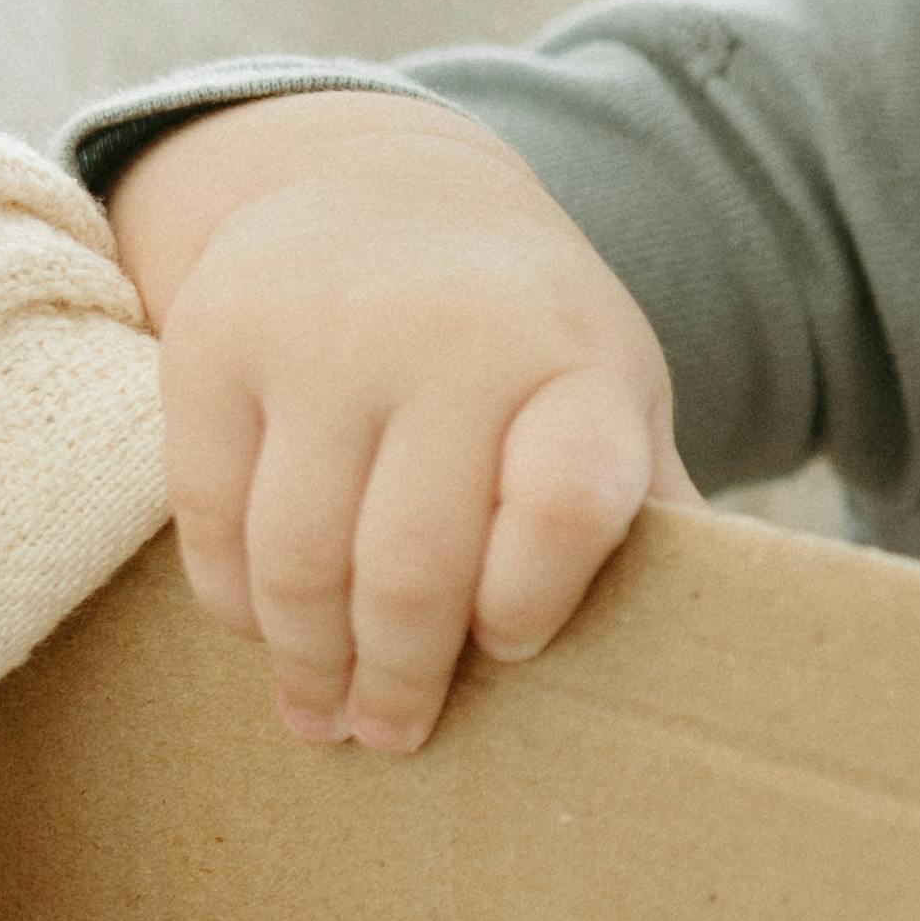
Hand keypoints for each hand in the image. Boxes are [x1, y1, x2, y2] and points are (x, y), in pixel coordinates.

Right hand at [110, 92, 694, 751]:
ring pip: (299, 555)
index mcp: (576, 359)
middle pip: (413, 563)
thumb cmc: (524, 332)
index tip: (509, 647)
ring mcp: (325, 332)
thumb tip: (706, 643)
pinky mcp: (217, 337)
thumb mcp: (609, 391)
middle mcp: (453, 334)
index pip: (569, 503)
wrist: (385, 185)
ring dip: (308, 661)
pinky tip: (264, 631)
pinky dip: (234, 599)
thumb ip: (642, 503)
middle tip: (394, 735)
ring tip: (324, 714)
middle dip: (400, 680)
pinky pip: (213, 513)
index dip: (533, 598)